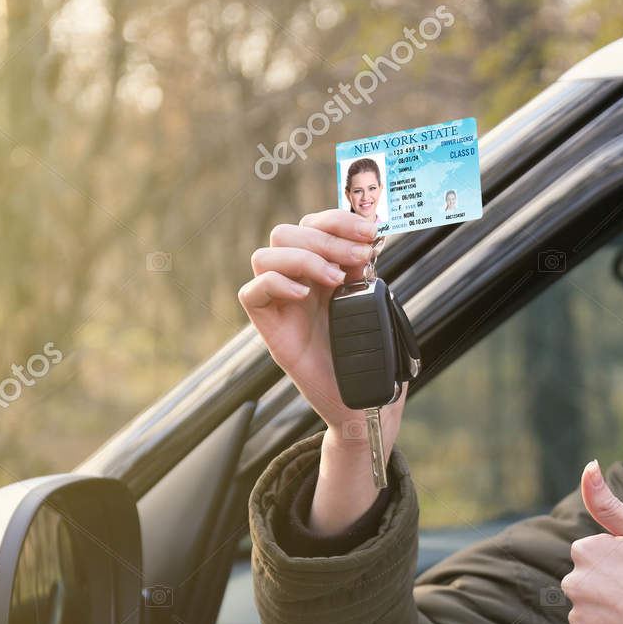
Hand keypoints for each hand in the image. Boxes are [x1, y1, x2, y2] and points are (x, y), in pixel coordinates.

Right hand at [237, 207, 405, 461]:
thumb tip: (365, 244)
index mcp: (324, 270)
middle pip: (287, 232)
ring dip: (304, 258)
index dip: (337, 220)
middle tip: (357, 257)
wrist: (361, 403)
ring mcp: (281, 303)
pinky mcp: (269, 327)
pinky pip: (251, 292)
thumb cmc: (367, 358)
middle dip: (326, 238)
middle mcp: (298, 281)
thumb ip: (364, 276)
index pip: (315, 225)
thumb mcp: (371, 308)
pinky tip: (304, 294)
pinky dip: (276, 283)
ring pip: (265, 255)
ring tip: (335, 280)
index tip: (369, 231)